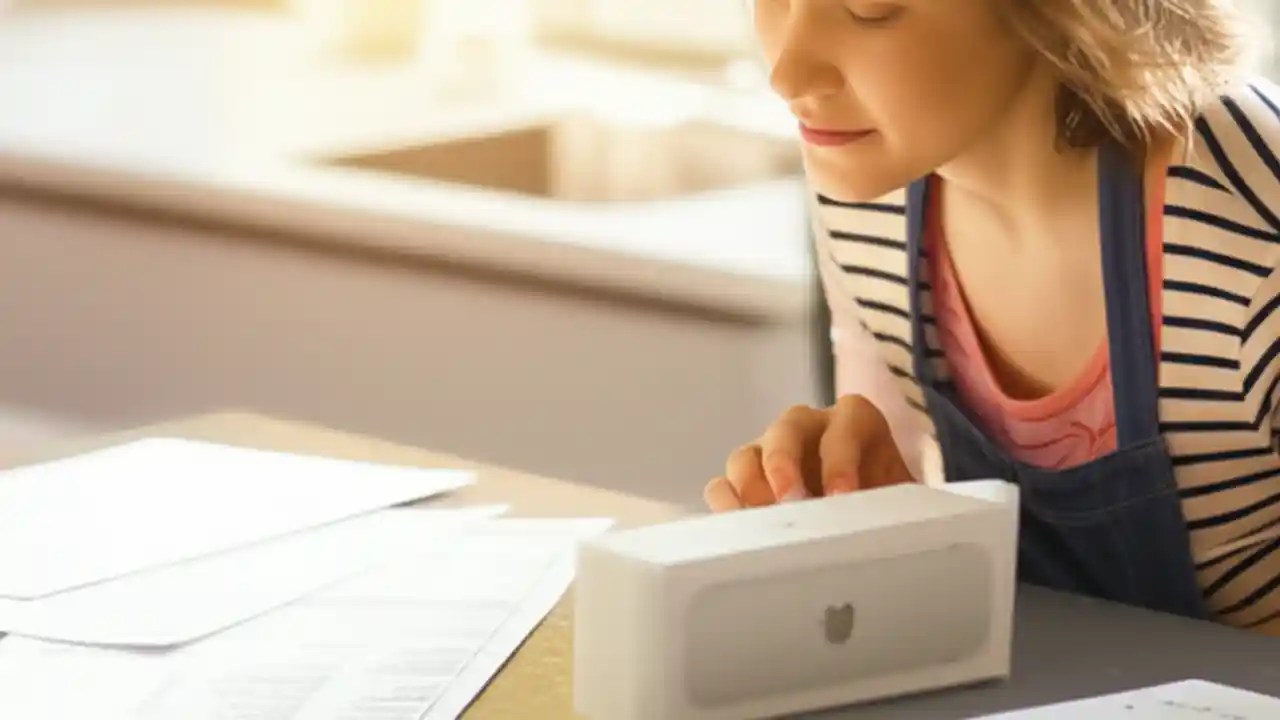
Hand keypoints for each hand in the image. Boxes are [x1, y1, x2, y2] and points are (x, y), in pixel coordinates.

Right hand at [703, 395, 912, 511]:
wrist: (877, 532)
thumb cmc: (891, 514)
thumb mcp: (900, 506)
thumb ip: (895, 508)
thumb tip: (885, 532)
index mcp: (855, 423)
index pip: (846, 423)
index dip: (841, 457)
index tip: (842, 497)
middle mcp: (808, 430)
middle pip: (786, 428)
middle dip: (784, 463)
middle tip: (791, 502)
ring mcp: (770, 455)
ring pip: (746, 455)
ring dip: (750, 488)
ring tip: (763, 525)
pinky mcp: (745, 486)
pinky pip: (722, 487)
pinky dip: (726, 507)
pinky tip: (739, 533)